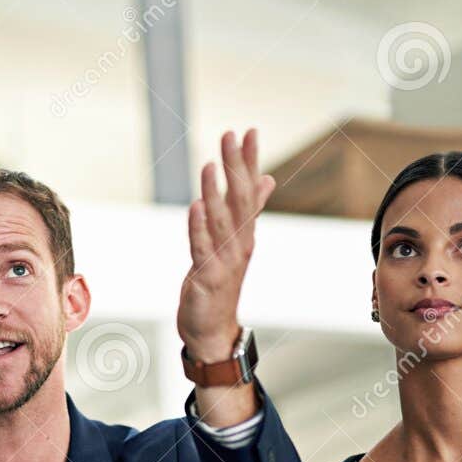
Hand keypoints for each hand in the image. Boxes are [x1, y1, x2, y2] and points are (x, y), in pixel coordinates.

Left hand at [178, 128, 274, 362]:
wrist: (214, 330)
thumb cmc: (221, 284)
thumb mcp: (235, 243)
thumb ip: (249, 210)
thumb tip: (265, 179)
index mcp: (244, 233)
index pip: (249, 190)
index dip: (249, 161)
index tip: (249, 131)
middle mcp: (238, 243)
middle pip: (239, 200)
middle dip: (235, 167)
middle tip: (231, 135)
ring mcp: (224, 260)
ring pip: (220, 221)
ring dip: (214, 191)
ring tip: (210, 164)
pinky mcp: (207, 277)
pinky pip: (203, 249)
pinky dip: (199, 227)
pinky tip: (195, 207)